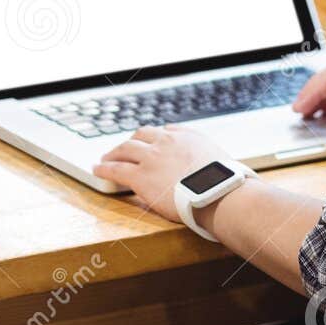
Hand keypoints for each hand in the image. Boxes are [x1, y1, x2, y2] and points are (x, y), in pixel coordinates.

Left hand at [93, 125, 233, 224]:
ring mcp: (151, 157)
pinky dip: (104, 167)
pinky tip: (97, 169)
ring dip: (114, 152)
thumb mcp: (224, 163)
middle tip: (125, 147)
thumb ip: (216, 162)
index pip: (166, 131)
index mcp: (188, 137)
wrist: (217, 193)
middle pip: (142, 134)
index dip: (156, 138)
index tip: (152, 142)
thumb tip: (228, 171)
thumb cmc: (225, 185)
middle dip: (132, 141)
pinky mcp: (139, 175)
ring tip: (106, 157)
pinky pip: (115, 168)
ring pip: (125, 148)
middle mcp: (167, 141)